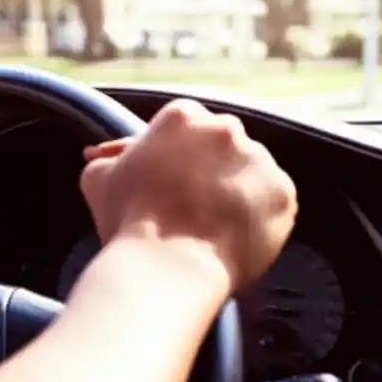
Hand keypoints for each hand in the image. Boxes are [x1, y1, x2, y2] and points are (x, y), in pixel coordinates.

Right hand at [79, 99, 296, 292]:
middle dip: (208, 166)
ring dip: (236, 188)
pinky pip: (273, 201)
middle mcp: (226, 128)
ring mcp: (259, 160)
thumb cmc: (129, 220)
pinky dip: (259, 215)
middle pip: (220, 143)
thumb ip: (109, 159)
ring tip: (215, 223)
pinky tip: (236, 234)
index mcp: (182, 116)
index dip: (174, 153)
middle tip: (191, 201)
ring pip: (249, 170)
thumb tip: (104, 158)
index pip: (183, 124)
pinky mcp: (283, 193)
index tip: (169, 178)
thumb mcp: (98, 178)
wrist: (168, 265)